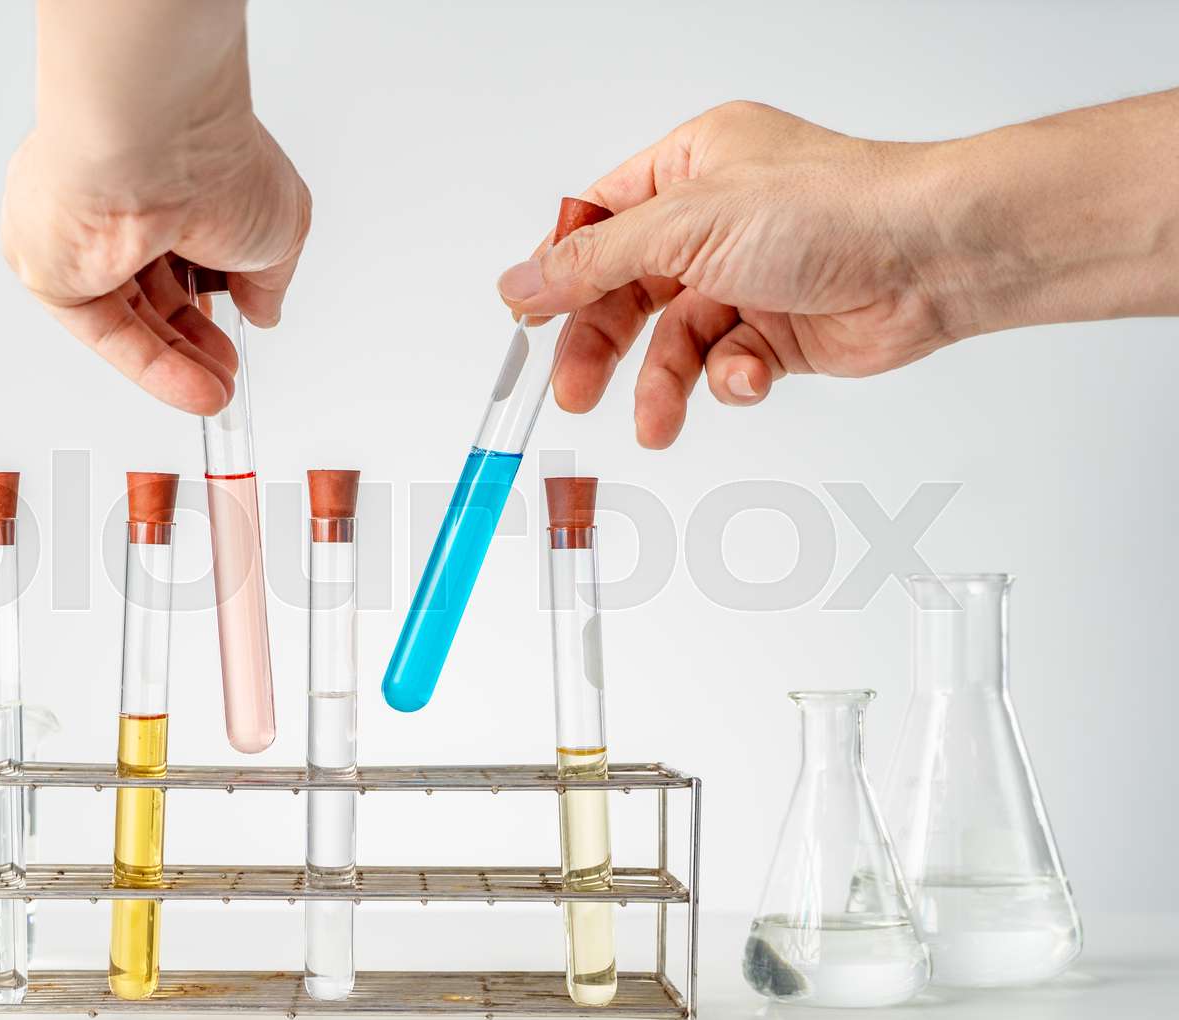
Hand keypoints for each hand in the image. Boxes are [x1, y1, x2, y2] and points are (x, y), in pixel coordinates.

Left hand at [2, 1, 309, 415]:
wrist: (152, 143)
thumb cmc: (213, 158)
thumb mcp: (282, 226)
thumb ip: (271, 278)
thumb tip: (265, 309)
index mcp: (171, 179)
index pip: (190, 249)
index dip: (219, 293)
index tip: (245, 322)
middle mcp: (121, 203)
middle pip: (156, 290)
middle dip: (197, 339)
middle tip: (226, 371)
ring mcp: (82, 236)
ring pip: (131, 317)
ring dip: (180, 361)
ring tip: (217, 390)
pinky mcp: (52, 269)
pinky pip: (102, 330)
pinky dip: (150, 365)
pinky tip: (194, 388)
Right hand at [498, 101, 953, 447]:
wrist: (931, 259)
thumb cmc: (831, 209)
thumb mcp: (684, 225)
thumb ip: (592, 262)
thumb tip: (520, 282)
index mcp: (690, 168)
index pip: (599, 223)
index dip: (561, 272)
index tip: (527, 316)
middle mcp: (717, 221)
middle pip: (626, 292)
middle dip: (600, 345)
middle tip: (574, 391)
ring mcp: (748, 278)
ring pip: (674, 342)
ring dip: (663, 383)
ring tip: (657, 420)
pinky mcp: (779, 332)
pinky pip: (726, 367)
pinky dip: (731, 379)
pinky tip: (749, 375)